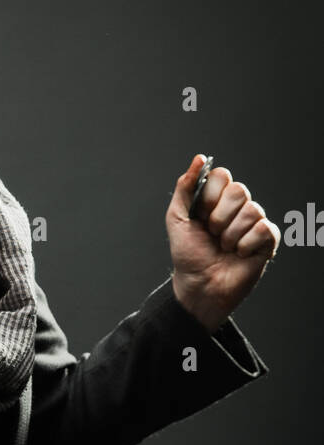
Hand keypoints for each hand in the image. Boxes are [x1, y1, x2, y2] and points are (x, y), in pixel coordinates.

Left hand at [166, 154, 279, 331]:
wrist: (198, 285)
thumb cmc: (187, 254)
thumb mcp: (176, 219)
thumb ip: (185, 188)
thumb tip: (199, 158)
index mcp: (216, 199)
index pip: (222, 175)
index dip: (210, 195)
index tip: (200, 215)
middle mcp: (237, 207)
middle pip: (240, 190)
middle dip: (219, 217)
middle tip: (212, 233)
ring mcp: (254, 222)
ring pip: (252, 211)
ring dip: (230, 235)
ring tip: (224, 247)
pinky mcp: (267, 240)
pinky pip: (264, 229)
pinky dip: (246, 244)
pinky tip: (239, 254)